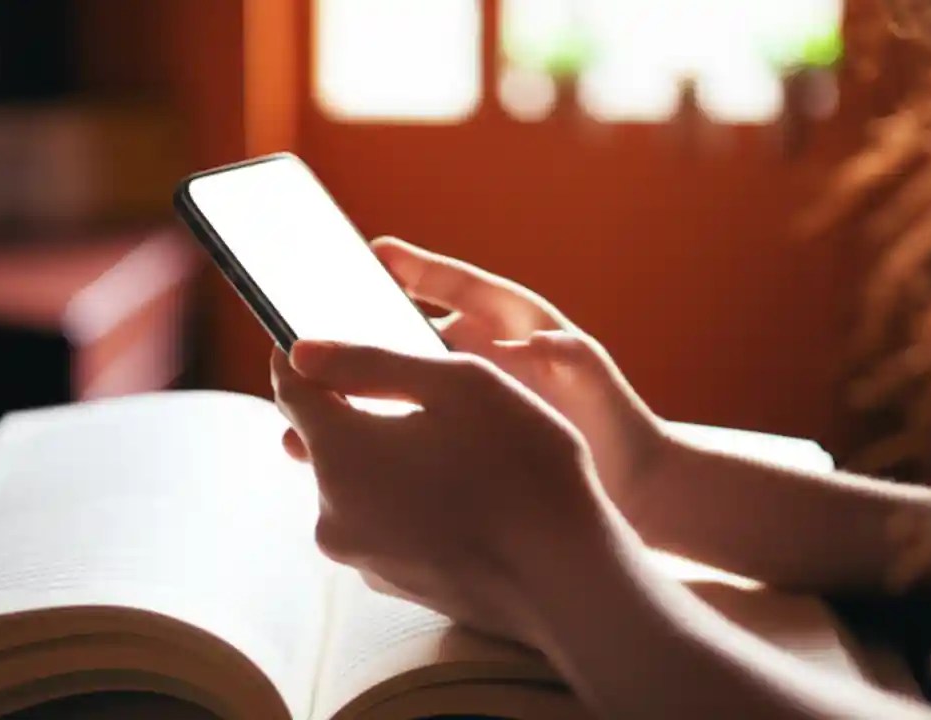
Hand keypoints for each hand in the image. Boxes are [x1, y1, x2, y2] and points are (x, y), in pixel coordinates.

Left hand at [271, 341, 618, 643]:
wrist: (568, 578)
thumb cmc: (523, 468)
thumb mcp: (459, 384)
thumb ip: (370, 361)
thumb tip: (301, 351)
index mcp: (341, 453)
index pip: (291, 390)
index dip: (305, 357)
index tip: (323, 341)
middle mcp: (332, 512)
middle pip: (323, 440)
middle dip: (356, 410)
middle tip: (416, 395)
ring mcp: (359, 555)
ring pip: (355, 482)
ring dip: (384, 458)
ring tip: (450, 449)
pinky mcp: (389, 582)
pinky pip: (380, 522)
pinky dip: (403, 501)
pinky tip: (458, 495)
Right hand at [285, 237, 669, 514]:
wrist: (629, 489)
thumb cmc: (615, 424)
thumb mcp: (593, 385)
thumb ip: (568, 358)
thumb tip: (535, 344)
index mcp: (512, 325)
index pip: (457, 287)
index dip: (417, 268)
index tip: (377, 252)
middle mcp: (481, 355)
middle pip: (409, 333)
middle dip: (361, 334)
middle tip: (312, 335)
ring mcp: (465, 399)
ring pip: (395, 385)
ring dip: (350, 392)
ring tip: (300, 405)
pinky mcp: (457, 440)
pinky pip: (400, 429)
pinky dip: (365, 436)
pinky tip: (327, 453)